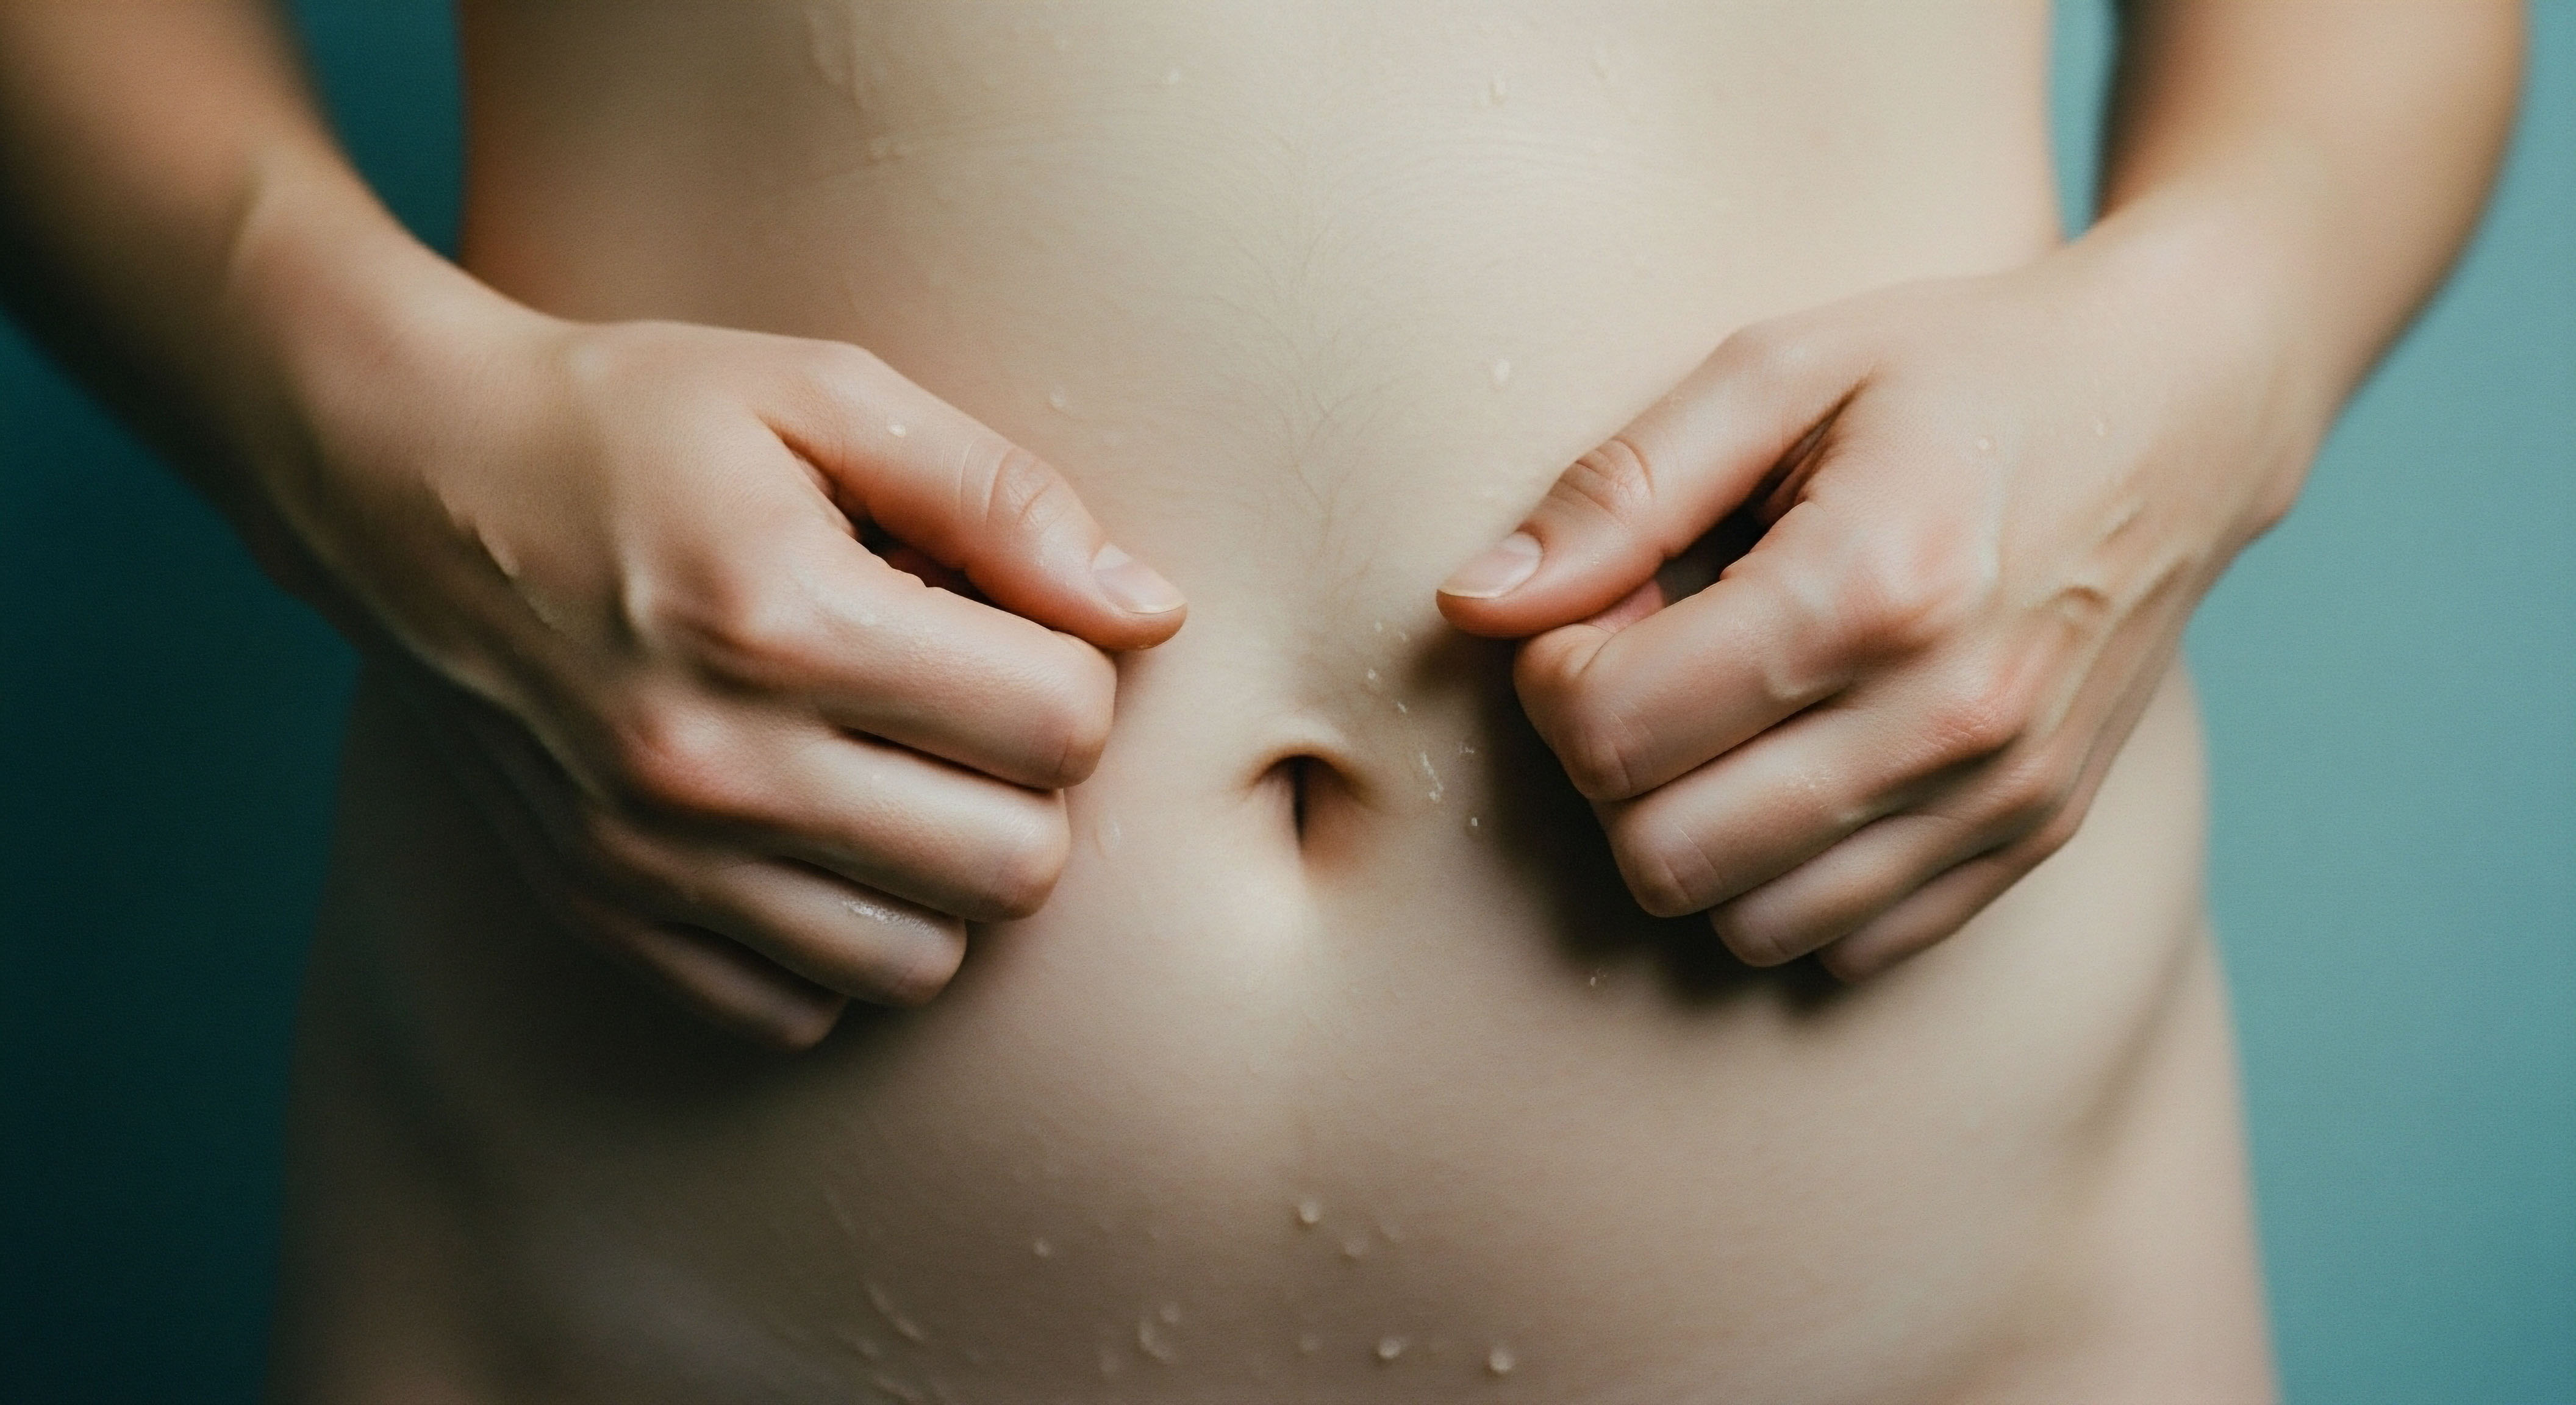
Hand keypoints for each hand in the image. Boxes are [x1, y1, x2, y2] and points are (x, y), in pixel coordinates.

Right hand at [273, 306, 1184, 1045]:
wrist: (403, 477)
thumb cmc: (632, 417)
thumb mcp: (823, 393)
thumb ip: (1003, 498)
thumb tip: (1151, 612)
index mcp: (785, 619)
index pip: (1061, 724)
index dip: (1072, 668)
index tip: (1003, 623)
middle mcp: (718, 763)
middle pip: (1016, 863)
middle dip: (1028, 782)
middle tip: (961, 703)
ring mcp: (654, 858)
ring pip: (923, 962)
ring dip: (946, 875)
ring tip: (894, 773)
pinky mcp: (606, 911)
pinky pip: (798, 1008)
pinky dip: (836, 943)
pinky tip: (814, 837)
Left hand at [1439, 234, 2313, 977]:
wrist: (2185, 405)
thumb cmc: (1961, 368)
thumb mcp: (1777, 370)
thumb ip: (1614, 492)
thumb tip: (1474, 604)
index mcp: (1870, 586)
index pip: (1613, 734)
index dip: (1556, 675)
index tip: (1602, 606)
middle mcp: (1946, 718)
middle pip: (1660, 852)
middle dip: (1612, 765)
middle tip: (1653, 659)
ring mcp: (2001, 797)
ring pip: (1742, 922)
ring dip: (1691, 828)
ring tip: (1731, 709)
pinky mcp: (2033, 840)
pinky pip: (1844, 943)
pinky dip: (1785, 877)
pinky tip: (1801, 759)